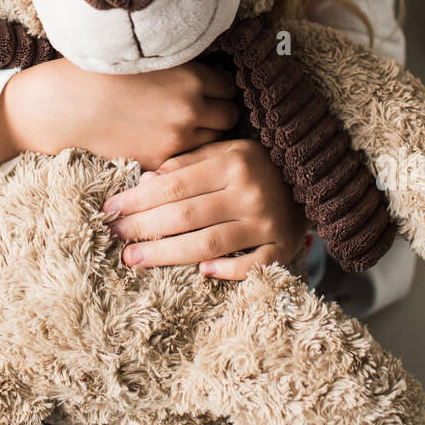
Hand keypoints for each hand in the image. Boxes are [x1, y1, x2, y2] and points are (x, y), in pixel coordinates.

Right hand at [0, 58, 238, 167]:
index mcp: (190, 76)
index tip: (209, 89)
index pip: (229, 85)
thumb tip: (206, 72)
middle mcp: (190, 108)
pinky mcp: (160, 160)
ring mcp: (176, 138)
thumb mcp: (147, 58)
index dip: (219, 87)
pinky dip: (185, 153)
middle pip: (229, 115)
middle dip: (219, 113)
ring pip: (215, 141)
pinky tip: (170, 143)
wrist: (63, 105)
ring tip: (189, 128)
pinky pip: (189, 160)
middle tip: (205, 111)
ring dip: (207, 135)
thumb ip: (181, 66)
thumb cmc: (101, 73)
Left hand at [101, 139, 308, 279]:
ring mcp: (266, 222)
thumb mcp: (224, 152)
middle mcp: (249, 192)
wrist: (314, 178)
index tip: (109, 210)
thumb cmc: (256, 165)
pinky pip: (251, 265)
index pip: (174, 186)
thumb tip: (144, 184)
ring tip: (134, 259)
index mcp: (232, 163)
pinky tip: (200, 272)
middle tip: (114, 237)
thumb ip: (185, 165)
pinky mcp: (283, 246)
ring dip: (167, 254)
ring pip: (207, 243)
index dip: (138, 200)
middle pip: (185, 216)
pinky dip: (226, 270)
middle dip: (144, 228)